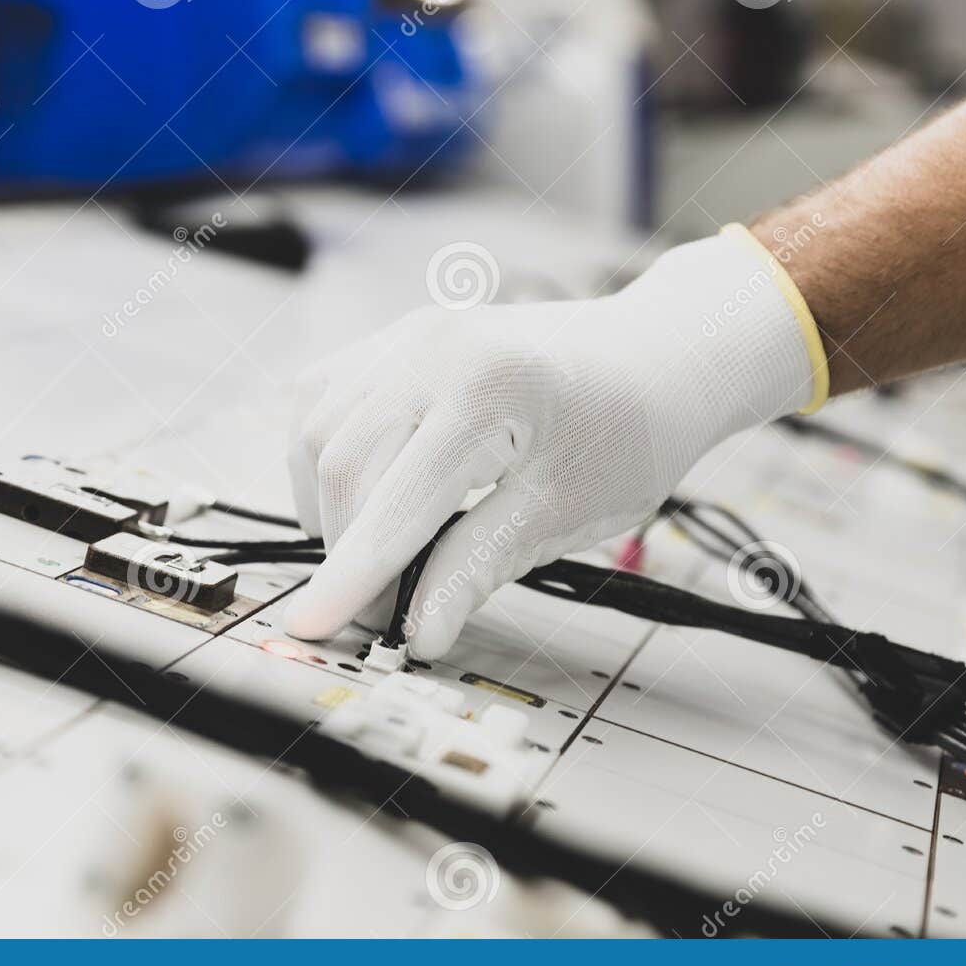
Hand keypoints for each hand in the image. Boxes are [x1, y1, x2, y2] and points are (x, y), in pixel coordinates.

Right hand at [282, 228, 823, 658]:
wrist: (653, 358)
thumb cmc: (627, 431)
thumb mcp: (565, 512)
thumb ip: (479, 567)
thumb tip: (421, 630)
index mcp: (487, 388)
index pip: (394, 501)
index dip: (349, 576)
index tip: (311, 628)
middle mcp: (431, 347)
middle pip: (340, 466)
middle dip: (347, 550)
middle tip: (385, 609)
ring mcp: (406, 335)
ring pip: (316, 433)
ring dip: (331, 505)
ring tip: (379, 551)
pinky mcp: (392, 339)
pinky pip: (321, 402)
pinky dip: (327, 458)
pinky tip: (367, 494)